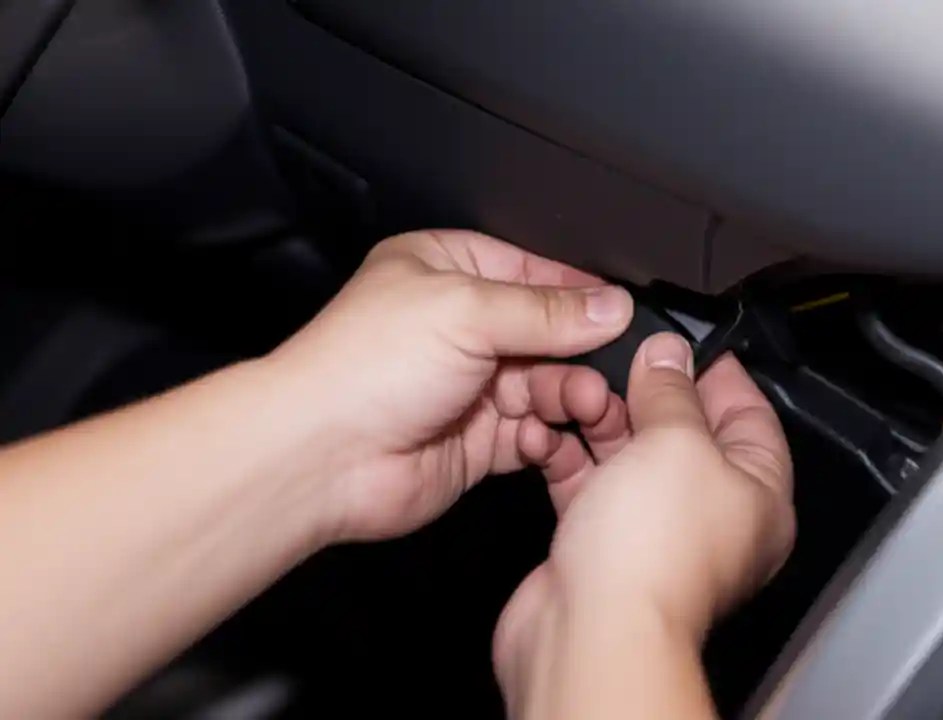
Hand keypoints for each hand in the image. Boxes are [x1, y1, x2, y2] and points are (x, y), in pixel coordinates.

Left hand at [266, 230, 632, 541]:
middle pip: (547, 333)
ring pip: (546, 386)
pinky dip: (548, 437)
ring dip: (570, 396)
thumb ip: (547, 310)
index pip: (532, 271)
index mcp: (445, 270)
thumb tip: (611, 306)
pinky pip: (533, 434)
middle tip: (608, 371)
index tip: (620, 313)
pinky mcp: (475, 441)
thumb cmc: (362, 368)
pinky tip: (547, 438)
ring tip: (586, 406)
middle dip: (579, 354)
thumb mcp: (466, 311)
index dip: (577, 293)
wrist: (320, 457)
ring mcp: (467, 385)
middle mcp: (457, 326)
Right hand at [492, 333, 795, 708]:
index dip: (715, 371)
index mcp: (758, 494)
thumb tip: (669, 353)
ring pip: (627, 455)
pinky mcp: (601, 543)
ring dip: (596, 419)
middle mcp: (711, 514)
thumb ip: (672, 390)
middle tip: (615, 358)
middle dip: (643, 392)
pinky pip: (586, 484)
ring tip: (572, 388)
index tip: (681, 338)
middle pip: (682, 431)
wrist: (591, 630)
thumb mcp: (677, 441)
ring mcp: (654, 530)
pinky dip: (565, 455)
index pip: (749, 414)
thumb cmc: (655, 553)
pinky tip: (545, 430)